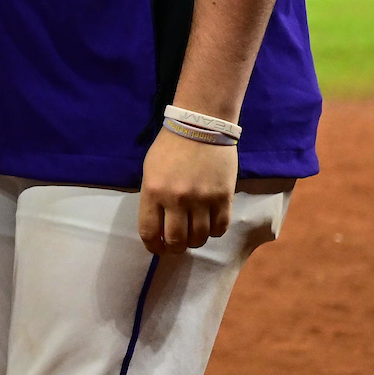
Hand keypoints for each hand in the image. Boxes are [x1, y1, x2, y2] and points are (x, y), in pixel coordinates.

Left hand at [139, 129, 236, 254]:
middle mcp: (176, 199)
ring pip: (200, 238)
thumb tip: (157, 225)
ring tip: (194, 233)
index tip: (157, 248)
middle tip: (178, 244)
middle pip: (177, 241)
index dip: (153, 247)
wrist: (200, 126)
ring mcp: (202, 199)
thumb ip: (152, 198)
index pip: (149, 232)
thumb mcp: (150, 171)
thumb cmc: (170, 147)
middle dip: (175, 248)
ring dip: (196, 240)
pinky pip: (220, 228)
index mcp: (153, 191)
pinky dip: (215, 231)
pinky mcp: (223, 197)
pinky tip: (210, 224)